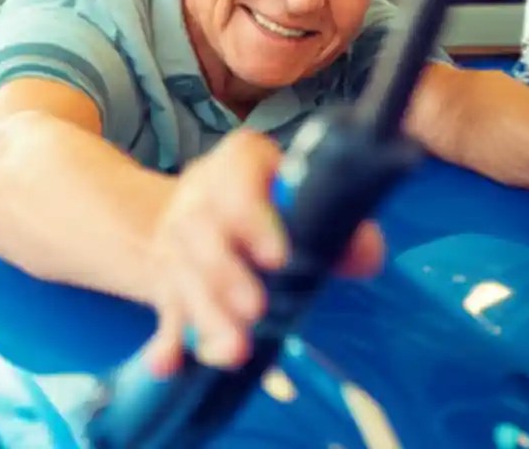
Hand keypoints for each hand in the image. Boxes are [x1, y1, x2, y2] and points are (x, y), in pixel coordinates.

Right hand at [144, 130, 385, 376]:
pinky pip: (164, 314)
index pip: (237, 175)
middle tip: (255, 310)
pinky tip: (168, 364)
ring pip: (182, 276)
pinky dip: (165, 341)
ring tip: (234, 353)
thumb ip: (341, 227)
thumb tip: (364, 255)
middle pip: (199, 230)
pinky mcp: (167, 286)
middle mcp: (199, 198)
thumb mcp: (306, 202)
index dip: (254, 216)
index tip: (278, 258)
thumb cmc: (272, 207)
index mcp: (239, 164)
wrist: (202, 214)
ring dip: (207, 315)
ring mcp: (176, 242)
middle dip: (226, 274)